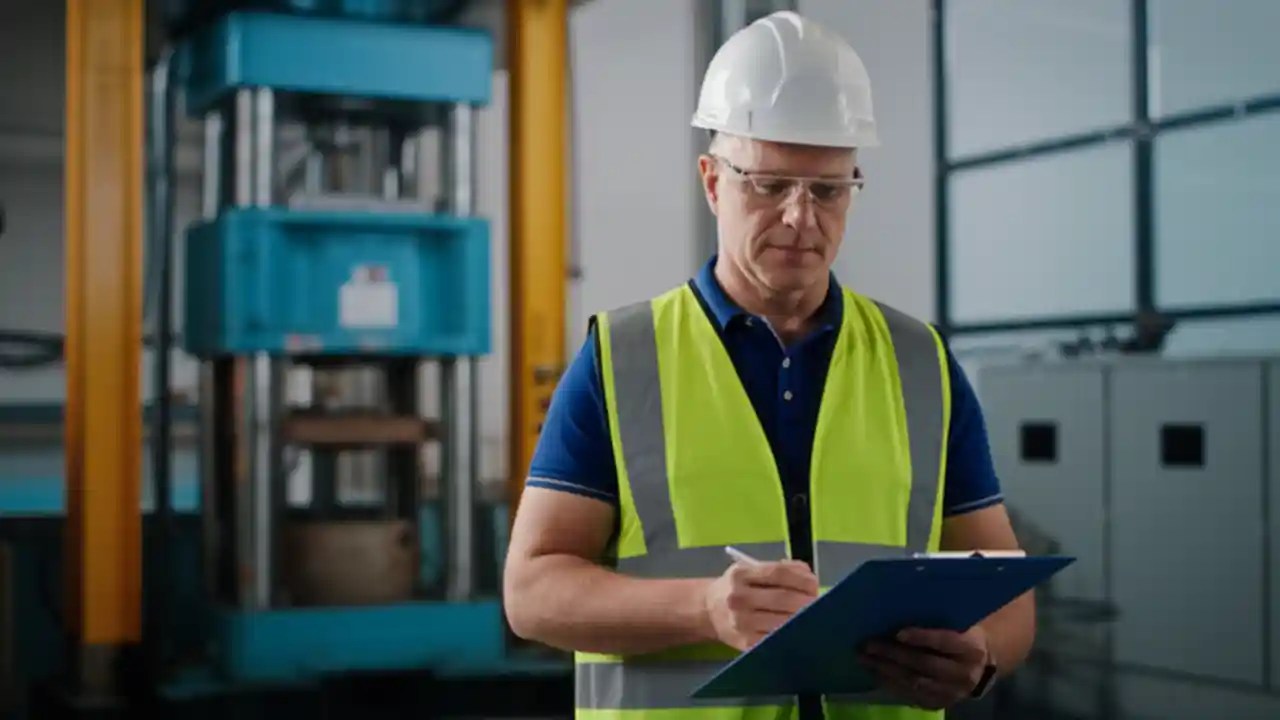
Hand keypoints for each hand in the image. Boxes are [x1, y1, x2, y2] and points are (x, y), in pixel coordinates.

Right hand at [702, 560, 817, 650]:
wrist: (708, 611)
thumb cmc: (737, 588)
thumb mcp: (750, 570)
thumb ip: (780, 568)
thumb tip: (808, 576)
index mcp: (740, 574)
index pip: (778, 573)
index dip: (801, 578)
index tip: (814, 584)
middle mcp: (738, 598)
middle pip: (783, 598)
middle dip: (807, 601)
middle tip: (820, 604)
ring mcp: (741, 622)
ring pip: (782, 621)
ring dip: (803, 620)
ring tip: (813, 617)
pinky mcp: (745, 643)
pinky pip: (775, 639)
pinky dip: (791, 635)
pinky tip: (799, 631)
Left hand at [860, 626, 990, 709]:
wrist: (979, 667)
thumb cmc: (962, 635)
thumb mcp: (959, 625)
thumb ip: (937, 621)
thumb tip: (898, 607)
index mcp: (971, 648)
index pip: (945, 642)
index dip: (922, 637)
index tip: (898, 633)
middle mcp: (964, 674)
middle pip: (925, 664)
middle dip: (893, 655)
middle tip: (869, 645)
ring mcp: (951, 693)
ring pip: (915, 683)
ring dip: (885, 670)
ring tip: (864, 659)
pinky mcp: (939, 704)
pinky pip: (911, 696)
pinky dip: (890, 684)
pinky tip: (874, 673)